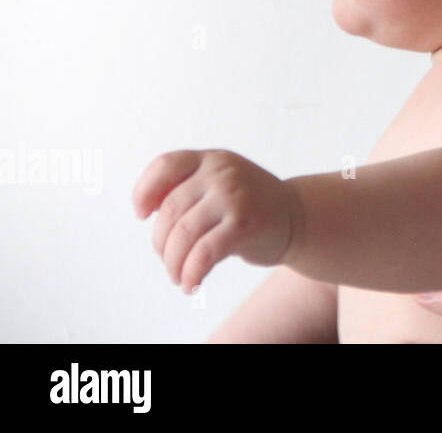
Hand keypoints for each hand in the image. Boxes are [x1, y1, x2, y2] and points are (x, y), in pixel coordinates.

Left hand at [132, 149, 302, 293]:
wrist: (298, 217)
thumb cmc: (250, 206)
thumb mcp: (221, 183)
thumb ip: (188, 187)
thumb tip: (146, 207)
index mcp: (213, 159)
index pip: (166, 165)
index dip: (144, 190)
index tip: (141, 215)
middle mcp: (222, 173)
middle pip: (169, 210)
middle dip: (161, 243)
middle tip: (167, 260)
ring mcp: (234, 196)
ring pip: (183, 235)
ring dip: (173, 263)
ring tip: (178, 276)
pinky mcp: (244, 225)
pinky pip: (203, 253)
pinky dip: (191, 273)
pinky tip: (191, 284)